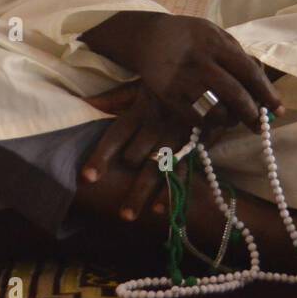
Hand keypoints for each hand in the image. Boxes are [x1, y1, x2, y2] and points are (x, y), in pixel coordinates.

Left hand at [80, 87, 192, 220]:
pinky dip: (171, 191)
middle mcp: (158, 124)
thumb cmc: (167, 86)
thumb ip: (114, 98)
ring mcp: (178, 137)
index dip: (101, 156)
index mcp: (141, 110)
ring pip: (157, 168)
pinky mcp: (195, 145)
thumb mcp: (140, 86)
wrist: (210, 81)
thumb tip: (85, 102)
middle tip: (104, 202)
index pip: (116, 135)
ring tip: (127, 216)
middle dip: (123, 178)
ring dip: (142, 192)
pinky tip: (159, 210)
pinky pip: (183, 171)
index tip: (87, 177)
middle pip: (136, 156)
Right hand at [110, 12, 282, 132]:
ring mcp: (183, 81)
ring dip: (230, 120)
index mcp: (216, 44)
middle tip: (259, 125)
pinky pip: (196, 119)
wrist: (147, 37)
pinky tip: (212, 119)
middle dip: (252, 114)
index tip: (279, 110)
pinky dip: (209, 123)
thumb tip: (261, 78)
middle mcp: (201, 62)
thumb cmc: (189, 36)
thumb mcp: (215, 33)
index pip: (249, 72)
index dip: (267, 93)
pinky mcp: (169, 97)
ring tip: (233, 119)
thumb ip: (237, 53)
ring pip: (216, 111)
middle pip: (235, 95)